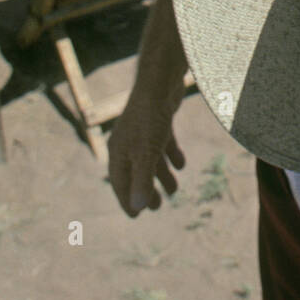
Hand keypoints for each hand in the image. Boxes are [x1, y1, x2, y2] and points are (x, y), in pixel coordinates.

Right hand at [108, 89, 185, 217]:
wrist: (159, 84)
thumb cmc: (149, 120)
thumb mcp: (145, 154)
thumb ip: (142, 181)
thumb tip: (137, 209)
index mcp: (118, 152)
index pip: (119, 182)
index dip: (127, 200)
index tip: (135, 216)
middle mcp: (127, 143)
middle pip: (135, 172)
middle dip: (145, 190)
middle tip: (156, 207)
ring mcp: (142, 131)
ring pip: (150, 159)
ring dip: (162, 175)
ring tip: (174, 190)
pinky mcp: (157, 121)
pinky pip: (162, 143)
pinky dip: (171, 155)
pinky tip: (181, 164)